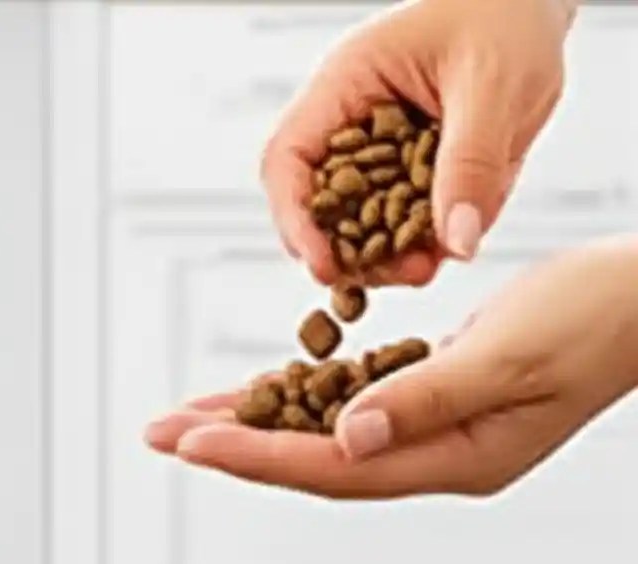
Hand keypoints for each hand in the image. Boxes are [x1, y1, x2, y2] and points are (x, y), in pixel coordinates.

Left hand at [145, 237, 637, 498]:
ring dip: (255, 421)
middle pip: (311, 459)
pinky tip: (261, 389)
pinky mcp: (434, 393)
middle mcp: (437, 454)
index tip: (189, 443)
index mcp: (457, 458)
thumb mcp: (509, 357)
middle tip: (157, 434)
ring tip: (187, 417)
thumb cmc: (596, 320)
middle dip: (231, 445)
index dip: (255, 455)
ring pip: (323, 431)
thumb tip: (346, 439)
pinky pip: (349, 402)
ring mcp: (436, 428)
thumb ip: (425, 400)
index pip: (332, 468)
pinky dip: (300, 394)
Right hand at [264, 0, 574, 286]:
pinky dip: (424, 239)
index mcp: (345, 86)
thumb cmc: (505, 17)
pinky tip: (449, 246)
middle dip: (348, 249)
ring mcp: (381, 149)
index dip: (296, 219)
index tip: (324, 266)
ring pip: (362, 220)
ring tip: (426, 267)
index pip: (289, 159)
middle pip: (319, 203)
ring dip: (388, 253)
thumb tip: (456, 244)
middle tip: (396, 275)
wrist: (535, 4)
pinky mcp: (414, 170)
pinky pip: (408, 218)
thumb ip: (472, 164)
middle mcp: (351, 122)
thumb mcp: (493, 86)